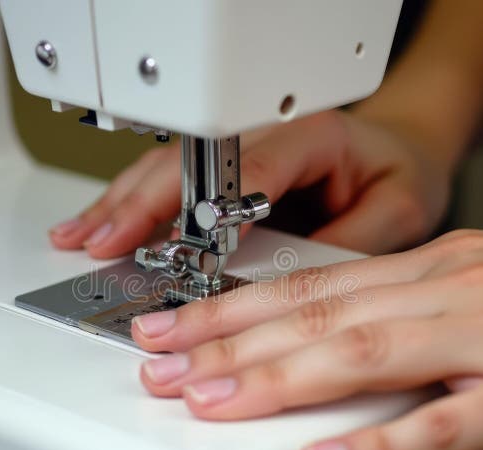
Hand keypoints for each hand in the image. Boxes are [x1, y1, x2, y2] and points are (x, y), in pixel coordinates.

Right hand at [48, 109, 452, 256]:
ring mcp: (237, 148)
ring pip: (167, 168)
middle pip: (186, 164)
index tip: (169, 243)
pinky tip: (101, 220)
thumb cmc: (399, 176)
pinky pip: (168, 181)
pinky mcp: (223, 169)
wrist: (398, 153)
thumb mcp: (400, 211)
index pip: (243, 167)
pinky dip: (130, 203)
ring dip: (121, 203)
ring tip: (82, 235)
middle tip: (103, 244)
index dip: (202, 207)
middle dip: (140, 205)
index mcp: (310, 136)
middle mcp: (264, 134)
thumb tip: (288, 283)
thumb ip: (350, 244)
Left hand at [131, 230, 482, 449]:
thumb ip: (407, 303)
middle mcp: (451, 292)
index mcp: (436, 267)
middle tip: (162, 362)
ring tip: (211, 401)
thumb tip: (334, 325)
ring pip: (363, 356)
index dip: (235, 307)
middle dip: (230, 341)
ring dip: (278, 381)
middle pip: (318, 315)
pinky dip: (380, 442)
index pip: (312, 284)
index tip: (176, 324)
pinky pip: (446, 423)